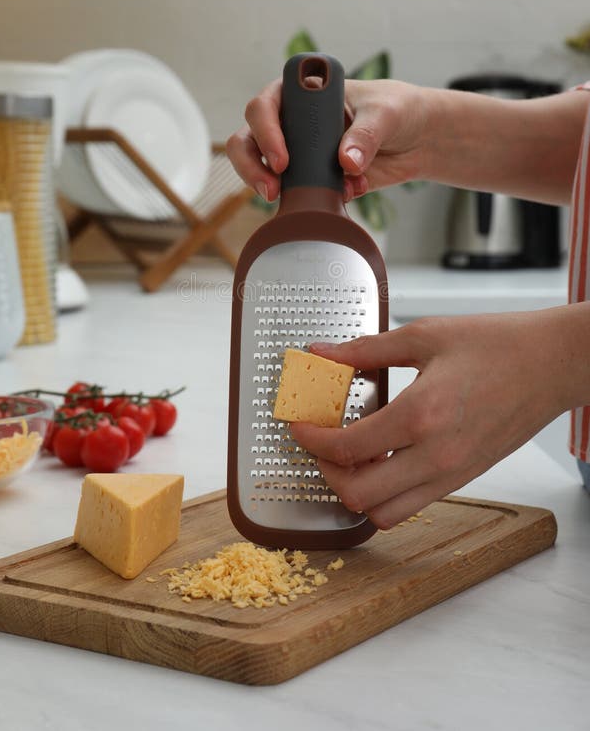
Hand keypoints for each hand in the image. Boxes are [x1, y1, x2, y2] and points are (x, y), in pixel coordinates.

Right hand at [226, 78, 428, 202]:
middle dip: (251, 165)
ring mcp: (298, 152)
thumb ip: (365, 135)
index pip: (264, 106)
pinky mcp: (312, 178)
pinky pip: (296, 193)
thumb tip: (346, 162)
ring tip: (283, 199)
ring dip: (267, 186)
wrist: (419, 140)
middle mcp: (292, 121)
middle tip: (272, 188)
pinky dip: (313, 199)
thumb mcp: (385, 114)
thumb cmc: (398, 109)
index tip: (283, 158)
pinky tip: (347, 192)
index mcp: (302, 94)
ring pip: (260, 169)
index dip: (264, 131)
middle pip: (247, 140)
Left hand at [291, 310, 569, 528]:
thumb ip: (365, 349)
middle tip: (318, 444)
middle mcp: (436, 455)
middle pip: (358, 495)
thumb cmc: (497, 345)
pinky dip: (386, 494)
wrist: (551, 364)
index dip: (310, 439)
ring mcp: (452, 474)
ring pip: (385, 513)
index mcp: (421, 414)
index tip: (297, 425)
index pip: (346, 448)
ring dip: (356, 491)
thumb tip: (321, 352)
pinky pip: (413, 506)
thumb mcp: (424, 335)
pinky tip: (383, 459)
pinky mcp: (464, 478)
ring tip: (350, 456)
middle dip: (325, 472)